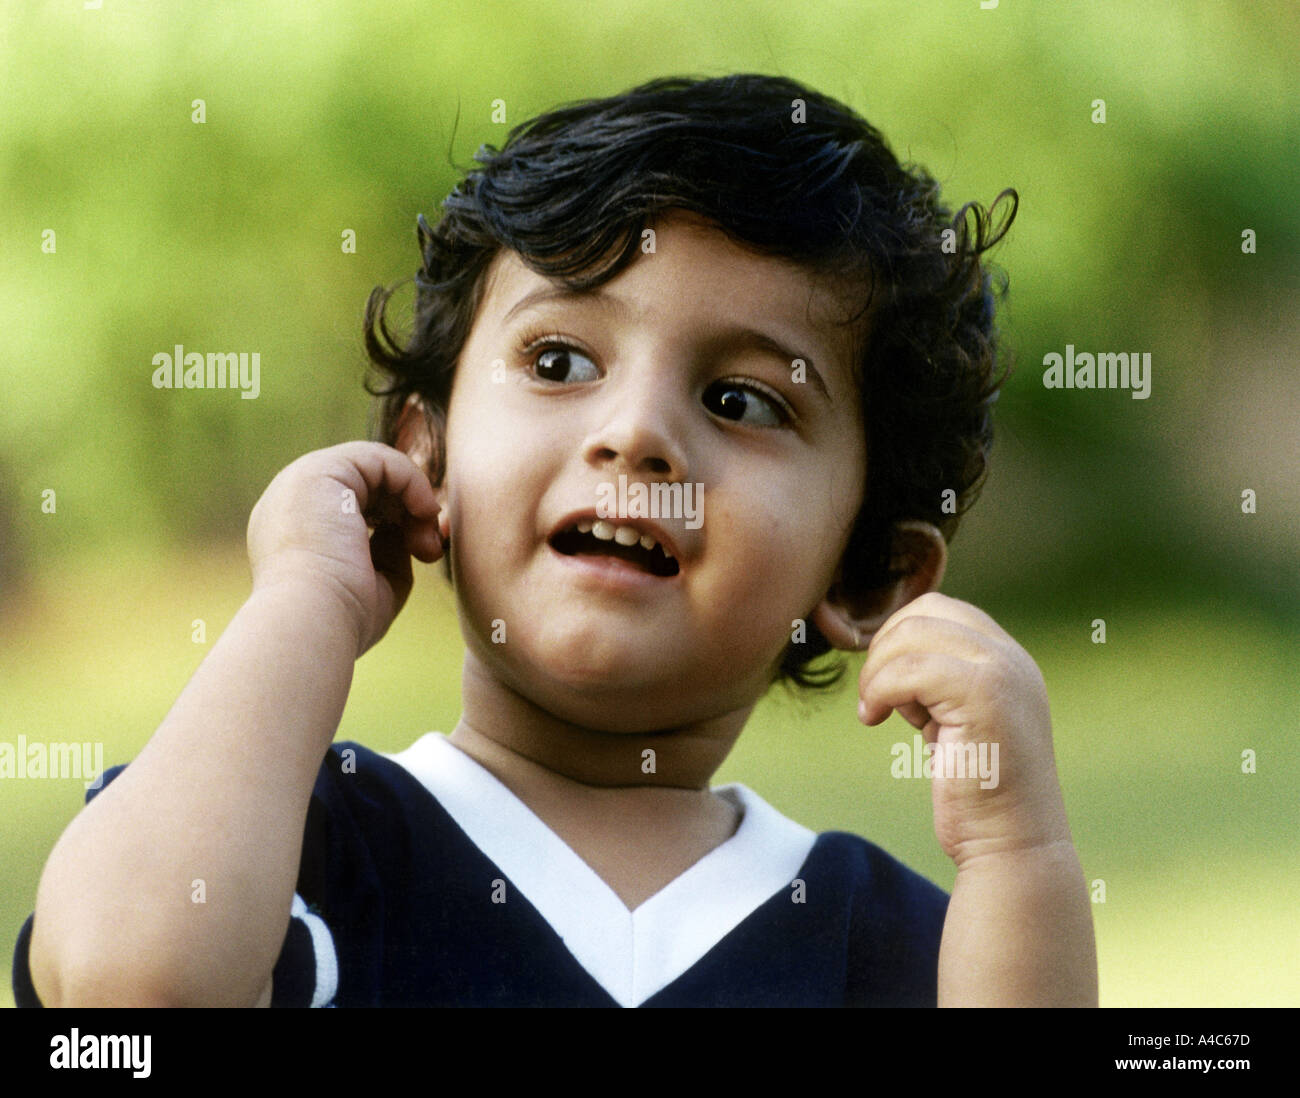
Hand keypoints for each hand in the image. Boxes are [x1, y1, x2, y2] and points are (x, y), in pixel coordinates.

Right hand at [246, 442, 445, 657]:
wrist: (312, 621)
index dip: (399, 521)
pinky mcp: (318, 470)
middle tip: (430, 550)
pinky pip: (379, 458)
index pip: (355, 506)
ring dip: (414, 498)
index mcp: (296, 530)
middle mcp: (292, 501)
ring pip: (376, 467)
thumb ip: (389, 550)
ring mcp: (301, 481)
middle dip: (409, 511)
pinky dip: (412, 480)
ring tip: (425, 539)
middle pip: (368, 484)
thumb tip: (409, 530)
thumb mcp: (375, 581)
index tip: (426, 552)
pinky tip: (424, 510)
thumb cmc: (341, 617)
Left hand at [857, 592, 1069, 866]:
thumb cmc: (978, 794)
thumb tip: (889, 652)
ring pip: (913, 634)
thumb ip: (937, 683)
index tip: (887, 687)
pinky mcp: (986, 697)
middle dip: (884, 649)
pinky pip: (909, 668)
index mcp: (1008, 660)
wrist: (1014, 848)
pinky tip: (875, 720)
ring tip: (875, 711)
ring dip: (877, 671)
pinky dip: (879, 689)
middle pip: (925, 611)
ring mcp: (1004, 673)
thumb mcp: (956, 721)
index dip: (899, 639)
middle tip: (875, 698)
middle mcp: (1012, 658)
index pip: (942, 610)